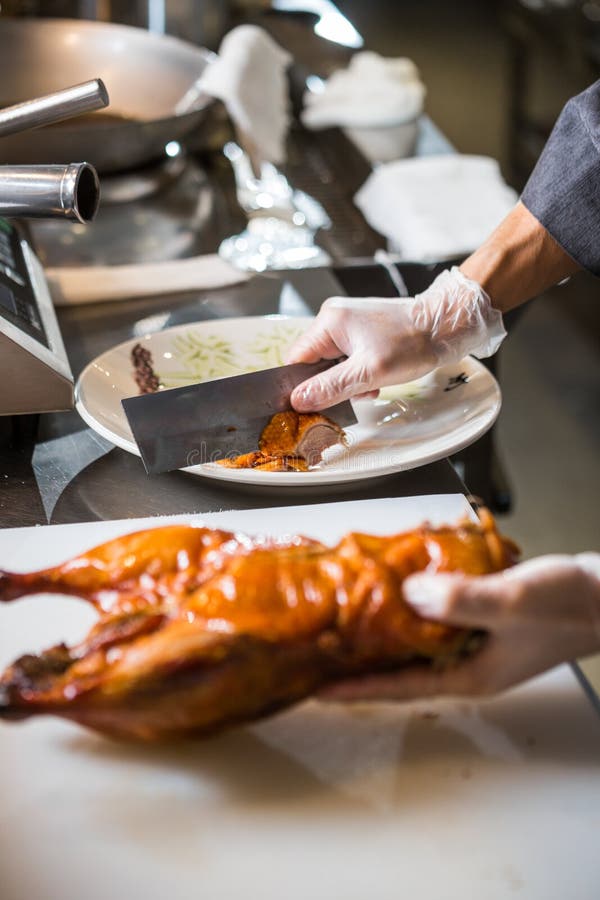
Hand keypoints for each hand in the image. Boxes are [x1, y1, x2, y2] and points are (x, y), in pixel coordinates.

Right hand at [287, 267, 505, 411]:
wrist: (446, 326)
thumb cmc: (413, 342)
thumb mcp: (369, 372)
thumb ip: (331, 387)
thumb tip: (298, 400)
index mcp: (329, 321)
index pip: (296, 360)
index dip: (301, 385)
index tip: (312, 404)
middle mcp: (334, 319)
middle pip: (313, 363)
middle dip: (331, 384)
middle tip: (356, 393)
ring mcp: (348, 325)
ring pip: (331, 365)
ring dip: (347, 382)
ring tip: (371, 385)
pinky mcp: (362, 333)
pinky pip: (347, 360)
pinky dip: (358, 374)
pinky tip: (375, 379)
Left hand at [321, 554, 599, 701]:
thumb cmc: (569, 606)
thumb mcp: (511, 602)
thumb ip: (460, 600)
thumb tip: (409, 594)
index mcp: (469, 675)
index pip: (399, 687)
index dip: (356, 688)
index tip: (317, 689)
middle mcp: (467, 664)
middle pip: (401, 668)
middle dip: (361, 662)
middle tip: (319, 653)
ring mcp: (475, 644)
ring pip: (416, 642)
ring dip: (383, 632)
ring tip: (345, 621)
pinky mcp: (483, 621)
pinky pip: (436, 618)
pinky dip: (413, 607)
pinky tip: (397, 587)